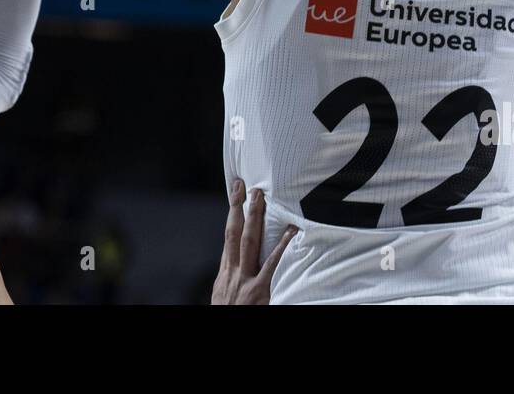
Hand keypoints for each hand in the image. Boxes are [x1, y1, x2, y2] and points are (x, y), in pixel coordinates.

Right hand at [211, 180, 296, 304]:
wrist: (224, 330)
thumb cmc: (228, 313)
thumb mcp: (223, 295)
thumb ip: (231, 277)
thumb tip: (236, 261)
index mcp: (225, 272)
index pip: (228, 235)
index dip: (231, 212)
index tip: (235, 191)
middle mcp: (233, 271)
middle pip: (235, 233)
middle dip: (239, 207)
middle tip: (245, 184)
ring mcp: (245, 279)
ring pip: (249, 242)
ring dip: (254, 218)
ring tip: (260, 197)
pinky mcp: (259, 291)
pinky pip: (271, 264)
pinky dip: (281, 247)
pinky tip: (290, 232)